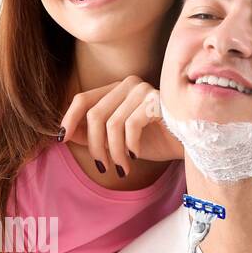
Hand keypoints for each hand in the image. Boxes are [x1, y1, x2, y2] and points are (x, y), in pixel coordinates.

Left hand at [59, 76, 183, 173]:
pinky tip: (135, 157)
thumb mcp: (117, 140)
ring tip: (122, 168)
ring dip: (113, 152)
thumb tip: (63, 135)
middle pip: (94, 115)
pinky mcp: (156, 100)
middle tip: (103, 167)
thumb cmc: (155, 140)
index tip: (62, 139)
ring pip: (111, 124)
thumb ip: (92, 135)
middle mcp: (128, 84)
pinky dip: (129, 147)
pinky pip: (130, 125)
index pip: (83, 99)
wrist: (189, 145)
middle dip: (95, 146)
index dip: (69, 119)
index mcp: (116, 89)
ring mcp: (143, 90)